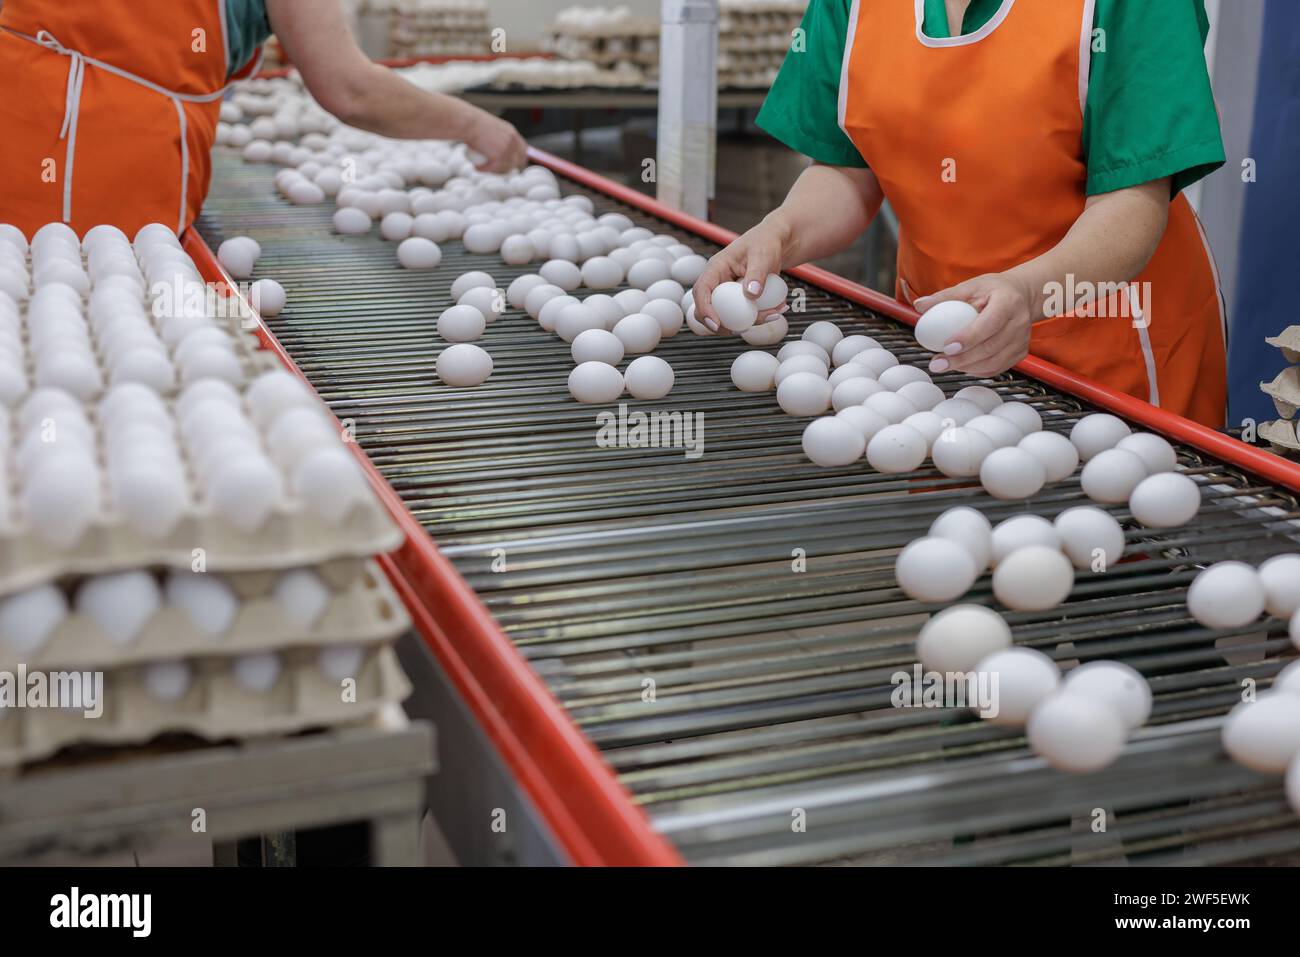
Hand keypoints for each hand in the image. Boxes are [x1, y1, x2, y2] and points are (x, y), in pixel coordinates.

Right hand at [460, 108, 527, 173]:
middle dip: (511, 167)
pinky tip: (476, 167)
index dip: (518, 158)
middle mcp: (513, 141)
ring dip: (495, 171)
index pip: (523, 149)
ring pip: (506, 168)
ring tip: (483, 167)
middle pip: (519, 161)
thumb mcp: (490, 127)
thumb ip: (496, 137)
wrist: (468, 122)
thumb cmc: (473, 122)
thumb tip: (494, 149)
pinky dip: (484, 170)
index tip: (511, 163)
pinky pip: (493, 169)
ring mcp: (507, 150)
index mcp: (512, 132)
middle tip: (497, 170)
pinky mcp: (499, 157)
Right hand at [693, 213, 792, 333]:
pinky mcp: (740, 299)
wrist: (776, 242)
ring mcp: (728, 292)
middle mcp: (718, 282)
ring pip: (727, 316)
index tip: (715, 324)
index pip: (701, 290)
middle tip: (738, 331)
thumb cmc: (767, 242)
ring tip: (773, 314)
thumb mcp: (763, 255)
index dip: (704, 309)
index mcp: (716, 268)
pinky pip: (743, 314)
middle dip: (719, 325)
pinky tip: (776, 311)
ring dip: (747, 322)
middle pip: (706, 308)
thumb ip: (757, 274)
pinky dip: (758, 318)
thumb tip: (750, 295)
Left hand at [913, 272, 1036, 377]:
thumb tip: (919, 305)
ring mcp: (1022, 339)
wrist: (1020, 296)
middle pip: (991, 347)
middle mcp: (1019, 322)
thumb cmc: (992, 291)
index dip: (969, 337)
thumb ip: (944, 297)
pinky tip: (961, 365)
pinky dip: (976, 370)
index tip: (947, 347)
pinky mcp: (1020, 352)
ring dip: (966, 367)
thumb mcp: (970, 286)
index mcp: (1008, 301)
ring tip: (944, 365)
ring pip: (994, 362)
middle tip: (937, 363)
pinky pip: (996, 368)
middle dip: (961, 359)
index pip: (990, 323)